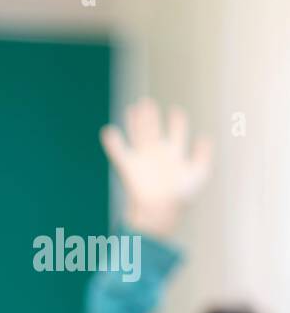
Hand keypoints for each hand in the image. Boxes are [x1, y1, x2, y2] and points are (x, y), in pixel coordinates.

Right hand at [100, 98, 211, 238]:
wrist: (161, 210)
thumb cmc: (182, 196)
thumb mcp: (199, 174)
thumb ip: (203, 155)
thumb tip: (205, 136)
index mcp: (175, 154)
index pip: (176, 133)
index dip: (176, 122)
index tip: (175, 111)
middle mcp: (158, 154)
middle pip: (153, 130)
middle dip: (151, 116)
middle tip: (147, 101)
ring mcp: (143, 160)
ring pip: (138, 136)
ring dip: (135, 122)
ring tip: (133, 108)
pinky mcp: (129, 167)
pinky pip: (119, 152)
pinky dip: (113, 143)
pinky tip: (108, 131)